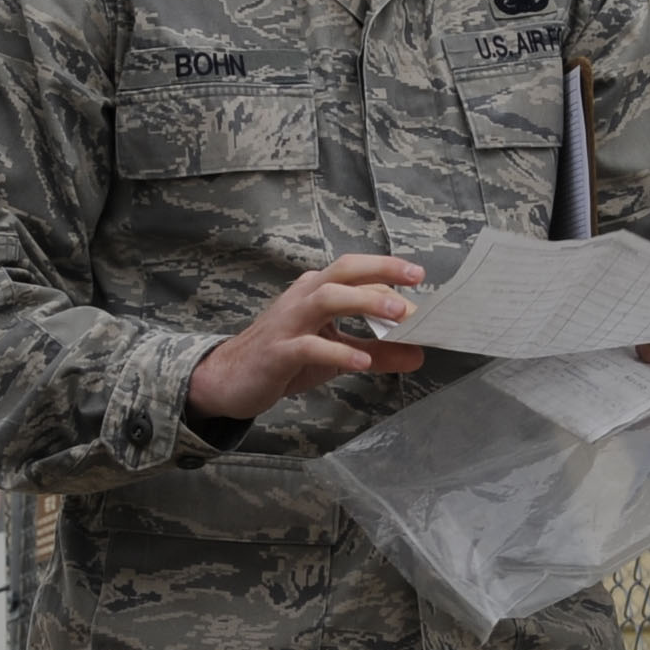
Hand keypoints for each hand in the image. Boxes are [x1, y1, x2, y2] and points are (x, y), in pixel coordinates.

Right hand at [188, 254, 429, 421]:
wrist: (230, 378)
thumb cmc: (284, 358)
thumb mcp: (337, 354)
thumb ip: (378, 352)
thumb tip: (419, 354)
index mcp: (315, 291)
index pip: (355, 271)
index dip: (387, 271)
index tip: (419, 277)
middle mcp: (302, 298)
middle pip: (342, 272)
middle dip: (380, 271)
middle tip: (415, 279)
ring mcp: (288, 323)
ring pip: (326, 299)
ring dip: (364, 303)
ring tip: (398, 315)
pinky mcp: (278, 352)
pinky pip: (309, 346)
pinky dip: (338, 350)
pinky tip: (362, 362)